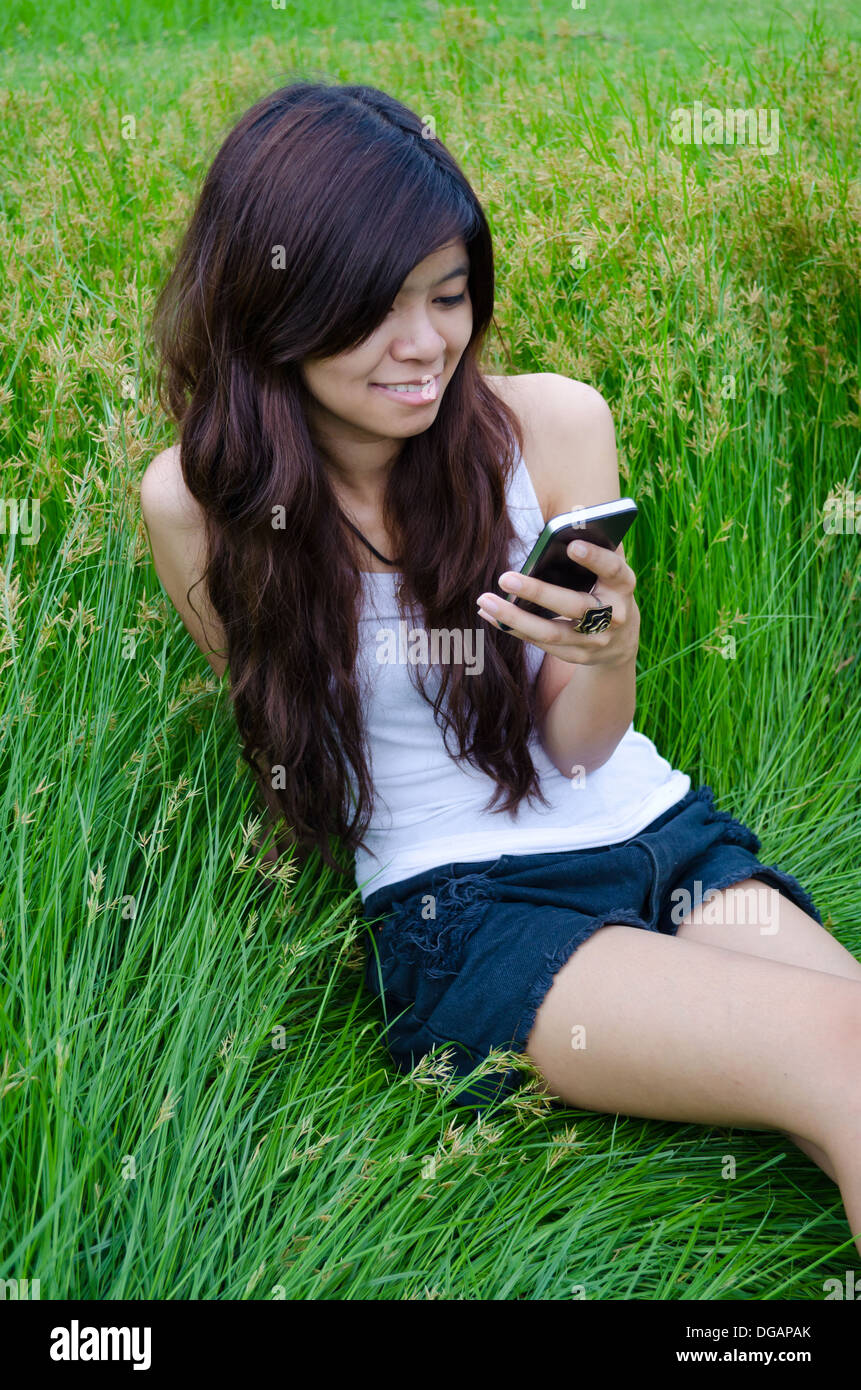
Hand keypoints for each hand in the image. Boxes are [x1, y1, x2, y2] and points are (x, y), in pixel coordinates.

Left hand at [476, 538, 639, 666]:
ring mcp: (594, 640)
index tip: (572, 544)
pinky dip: (512, 628)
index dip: (595, 558)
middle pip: (574, 605)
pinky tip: (490, 614)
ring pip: (551, 632)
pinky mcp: (576, 655)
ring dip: (514, 617)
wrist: (620, 640)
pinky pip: (539, 643)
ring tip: (484, 600)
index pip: (612, 570)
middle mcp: (613, 617)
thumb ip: (595, 544)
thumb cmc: (606, 589)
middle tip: (505, 577)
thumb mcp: (609, 569)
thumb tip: (575, 509)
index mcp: (623, 586)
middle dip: (538, 592)